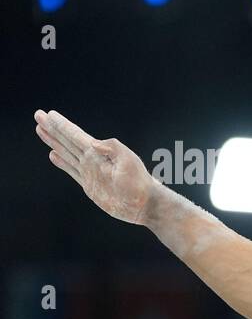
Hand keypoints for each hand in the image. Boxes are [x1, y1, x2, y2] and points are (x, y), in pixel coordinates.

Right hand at [34, 109, 158, 225]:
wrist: (144, 204)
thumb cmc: (140, 182)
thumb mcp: (129, 162)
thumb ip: (113, 148)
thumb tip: (93, 144)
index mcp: (98, 152)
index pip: (75, 135)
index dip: (61, 125)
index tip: (49, 114)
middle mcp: (92, 159)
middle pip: (66, 140)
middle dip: (52, 129)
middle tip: (38, 115)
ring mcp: (89, 172)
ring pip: (66, 153)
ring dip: (53, 142)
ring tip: (41, 131)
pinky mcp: (89, 185)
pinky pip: (71, 171)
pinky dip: (61, 162)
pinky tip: (53, 155)